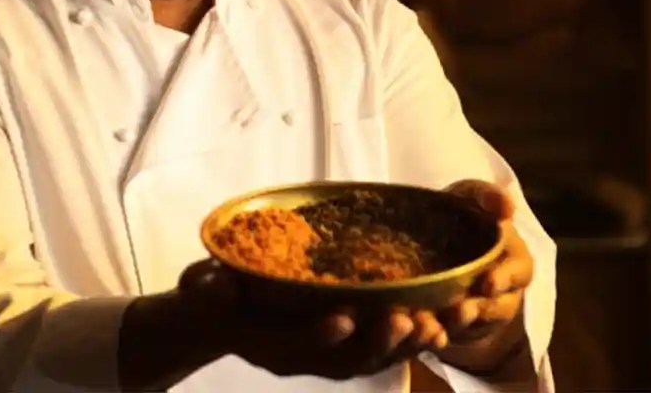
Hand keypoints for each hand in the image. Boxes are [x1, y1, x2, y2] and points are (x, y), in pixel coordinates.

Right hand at [175, 259, 446, 380]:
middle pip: (348, 362)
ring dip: (410, 343)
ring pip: (377, 360)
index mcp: (269, 347)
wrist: (225, 318)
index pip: (297, 350)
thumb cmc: (214, 297)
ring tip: (437, 323)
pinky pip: (390, 347)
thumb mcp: (202, 290)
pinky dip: (418, 336)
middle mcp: (305, 360)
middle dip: (379, 344)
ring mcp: (331, 355)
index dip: (320, 338)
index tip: (344, 318)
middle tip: (406, 321)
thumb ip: (208, 289)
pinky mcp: (353, 344)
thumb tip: (214, 287)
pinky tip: (448, 319)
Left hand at [432, 179, 534, 374]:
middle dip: (480, 311)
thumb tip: (507, 206)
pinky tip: (418, 334)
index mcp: (515, 262)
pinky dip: (434, 337)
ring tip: (437, 325)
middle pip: (497, 308)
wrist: (430, 235)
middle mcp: (502, 294)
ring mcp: (478, 315)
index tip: (488, 283)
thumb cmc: (459, 213)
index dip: (505, 279)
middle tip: (461, 310)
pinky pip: (447, 337)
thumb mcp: (471, 197)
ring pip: (472, 328)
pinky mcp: (453, 329)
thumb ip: (488, 197)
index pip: (519, 273)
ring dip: (455, 328)